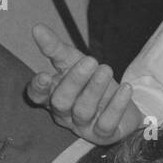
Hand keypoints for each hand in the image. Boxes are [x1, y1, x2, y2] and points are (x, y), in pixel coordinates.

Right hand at [28, 24, 141, 145]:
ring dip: (95, 89)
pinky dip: (116, 106)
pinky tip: (126, 88)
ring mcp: (83, 126)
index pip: (37, 96)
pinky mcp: (103, 135)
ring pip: (83, 111)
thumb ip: (54, 47)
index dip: (38, 88)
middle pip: (61, 101)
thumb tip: (36, 27)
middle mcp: (64, 114)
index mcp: (52, 95)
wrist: (122, 102)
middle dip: (74, 81)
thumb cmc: (90, 80)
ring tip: (106, 70)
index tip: (44, 75)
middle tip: (91, 61)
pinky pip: (107, 123)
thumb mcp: (73, 61)